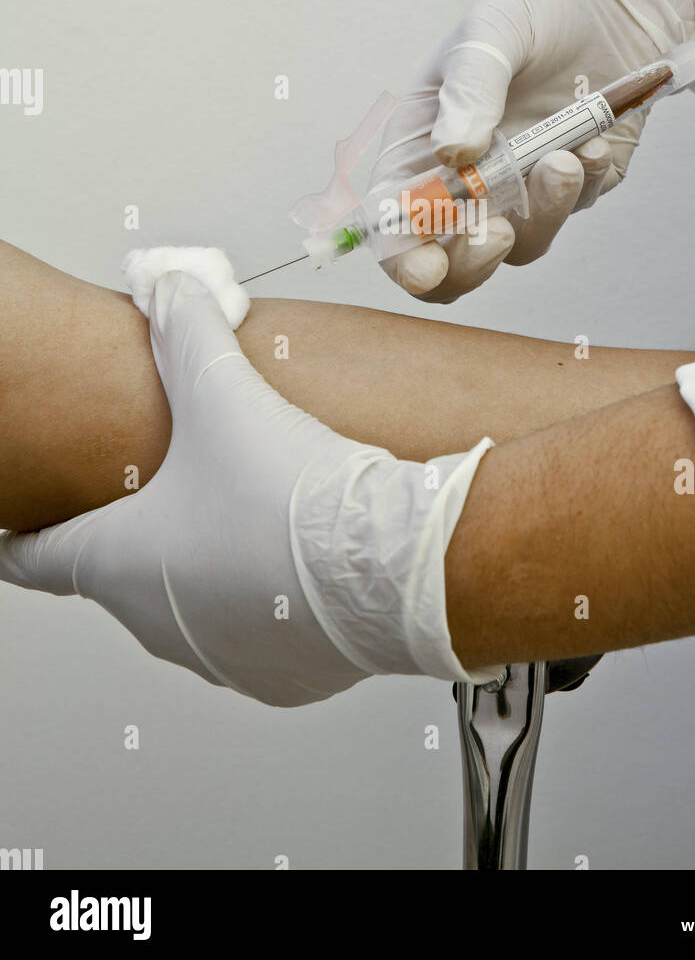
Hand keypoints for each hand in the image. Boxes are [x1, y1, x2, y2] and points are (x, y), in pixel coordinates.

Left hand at [0, 270, 498, 705]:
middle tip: (172, 490)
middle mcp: (160, 625)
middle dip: (144, 531)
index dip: (18, 538)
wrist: (390, 562)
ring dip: (212, 566)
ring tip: (251, 516)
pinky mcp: (286, 677)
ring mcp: (224, 657)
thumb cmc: (293, 495)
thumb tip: (172, 284)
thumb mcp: (223, 391)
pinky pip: (262, 633)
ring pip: (197, 606)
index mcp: (120, 563)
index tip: (11, 535)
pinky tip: (302, 558)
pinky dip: (271, 599)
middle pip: (126, 572)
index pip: (35, 558)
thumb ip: (187, 328)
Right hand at [370, 0, 694, 300]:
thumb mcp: (494, 26)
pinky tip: (595, 141)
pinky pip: (577, 208)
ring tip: (565, 159)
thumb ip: (470, 88)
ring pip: (522, 244)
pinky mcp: (576, 184)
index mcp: (421, 142)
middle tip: (497, 233)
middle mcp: (466, 176)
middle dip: (471, 261)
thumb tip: (452, 154)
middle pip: (452, 259)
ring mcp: (522, 185)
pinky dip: (586, 184)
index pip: (394, 223)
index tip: (428, 264)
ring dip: (543, 214)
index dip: (402, 257)